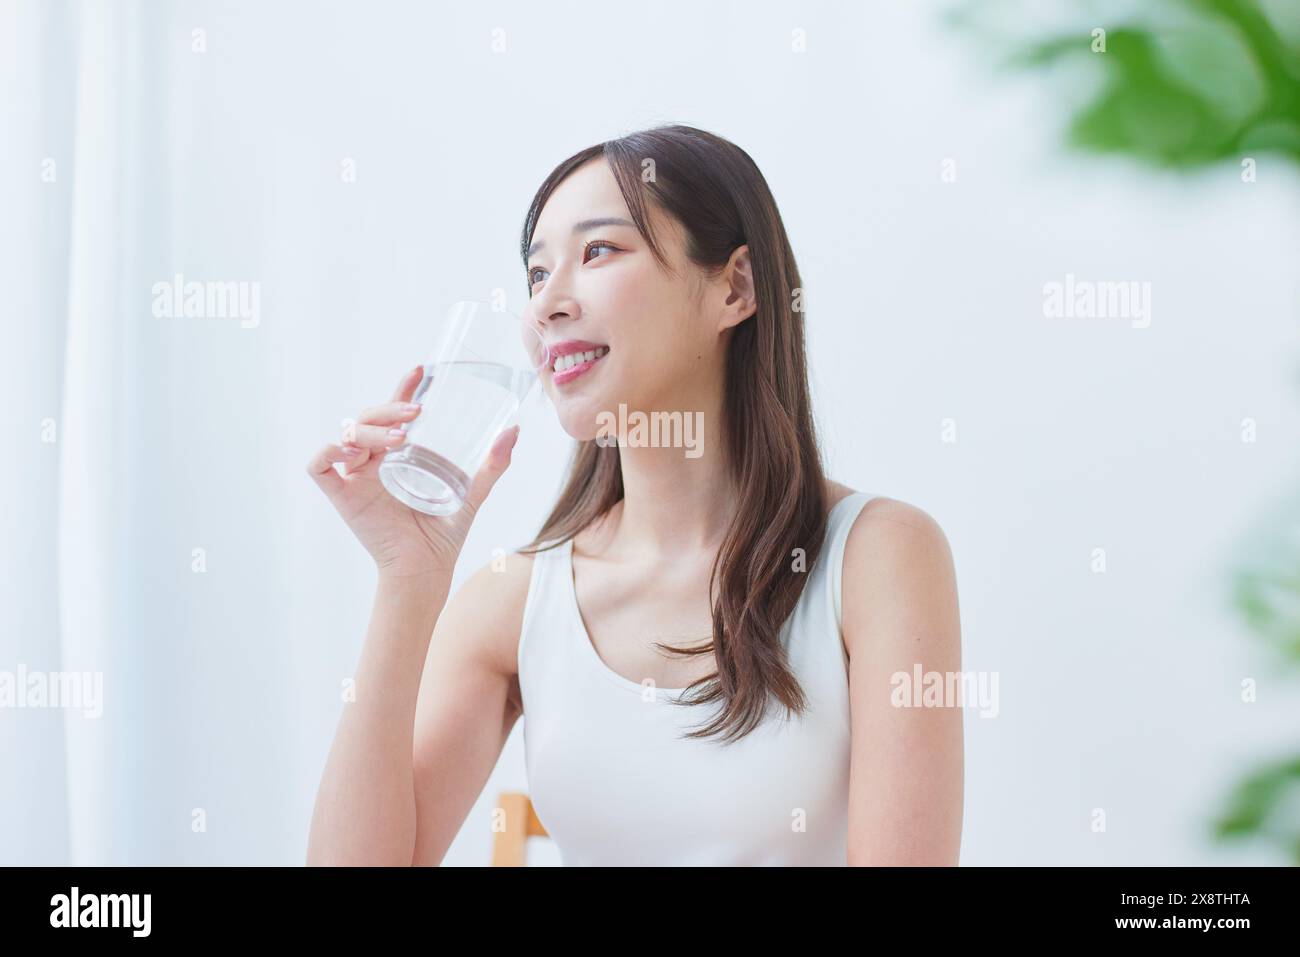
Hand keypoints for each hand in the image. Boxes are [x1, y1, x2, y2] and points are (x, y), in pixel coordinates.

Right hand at [306, 364, 520, 578]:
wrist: (425, 571)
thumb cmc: (441, 538)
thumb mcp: (471, 492)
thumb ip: (492, 465)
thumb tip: (513, 430)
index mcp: (394, 458)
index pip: (392, 415)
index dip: (401, 390)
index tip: (420, 372)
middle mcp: (371, 464)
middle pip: (368, 419)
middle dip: (388, 408)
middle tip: (417, 411)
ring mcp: (353, 479)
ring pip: (347, 435)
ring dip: (371, 429)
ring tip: (400, 438)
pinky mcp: (341, 498)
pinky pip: (319, 466)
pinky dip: (329, 451)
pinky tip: (353, 451)